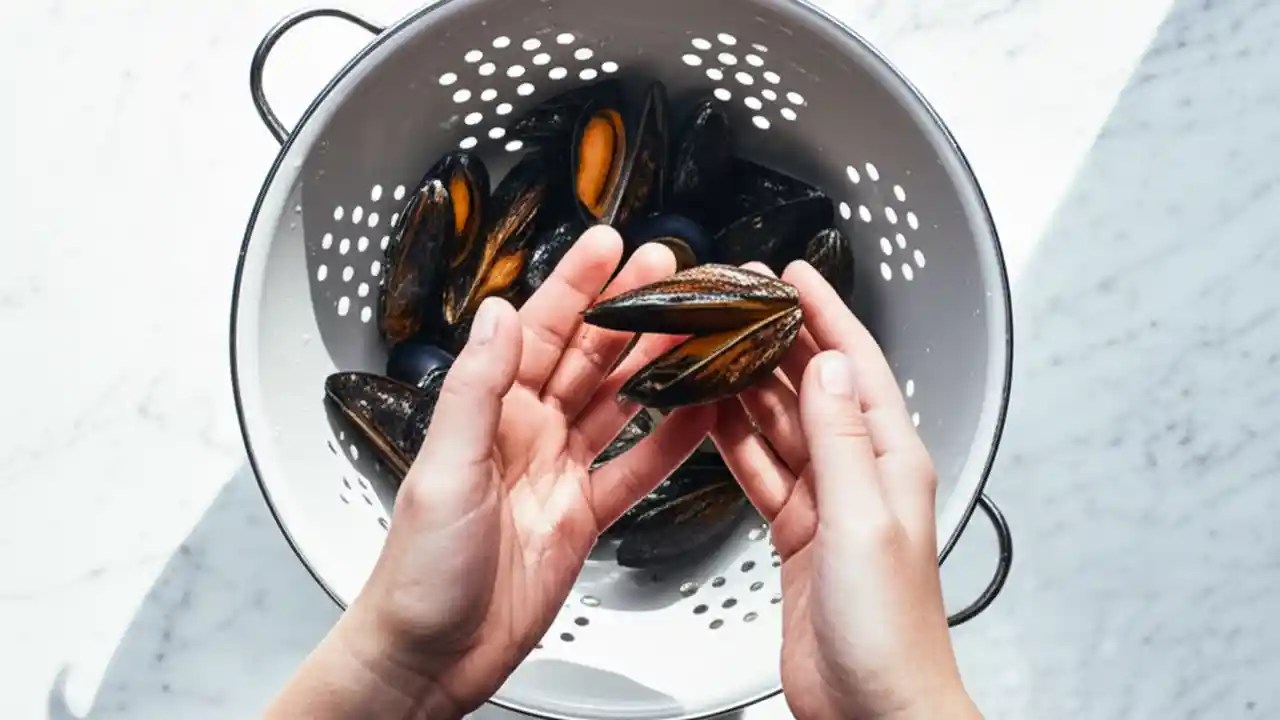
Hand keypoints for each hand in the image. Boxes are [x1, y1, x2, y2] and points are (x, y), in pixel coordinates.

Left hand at [266, 227, 714, 718]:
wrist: (429, 655)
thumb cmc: (418, 571)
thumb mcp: (444, 469)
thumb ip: (477, 389)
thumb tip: (498, 314)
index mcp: (488, 414)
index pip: (538, 332)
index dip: (575, 286)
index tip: (606, 246)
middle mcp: (525, 434)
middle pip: (588, 360)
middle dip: (629, 313)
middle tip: (670, 273)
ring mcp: (557, 473)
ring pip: (618, 406)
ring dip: (657, 367)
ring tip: (698, 329)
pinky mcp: (582, 517)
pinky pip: (633, 470)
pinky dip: (669, 443)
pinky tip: (699, 414)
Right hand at [711, 261, 978, 719]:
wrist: (876, 706)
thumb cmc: (890, 631)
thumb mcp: (863, 520)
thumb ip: (839, 440)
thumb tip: (825, 365)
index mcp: (889, 460)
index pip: (855, 364)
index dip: (825, 313)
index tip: (794, 275)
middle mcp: (859, 473)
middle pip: (812, 386)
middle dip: (775, 339)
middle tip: (737, 300)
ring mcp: (827, 503)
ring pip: (780, 425)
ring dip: (748, 385)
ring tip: (714, 346)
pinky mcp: (796, 533)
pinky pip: (761, 470)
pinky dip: (734, 442)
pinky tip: (713, 417)